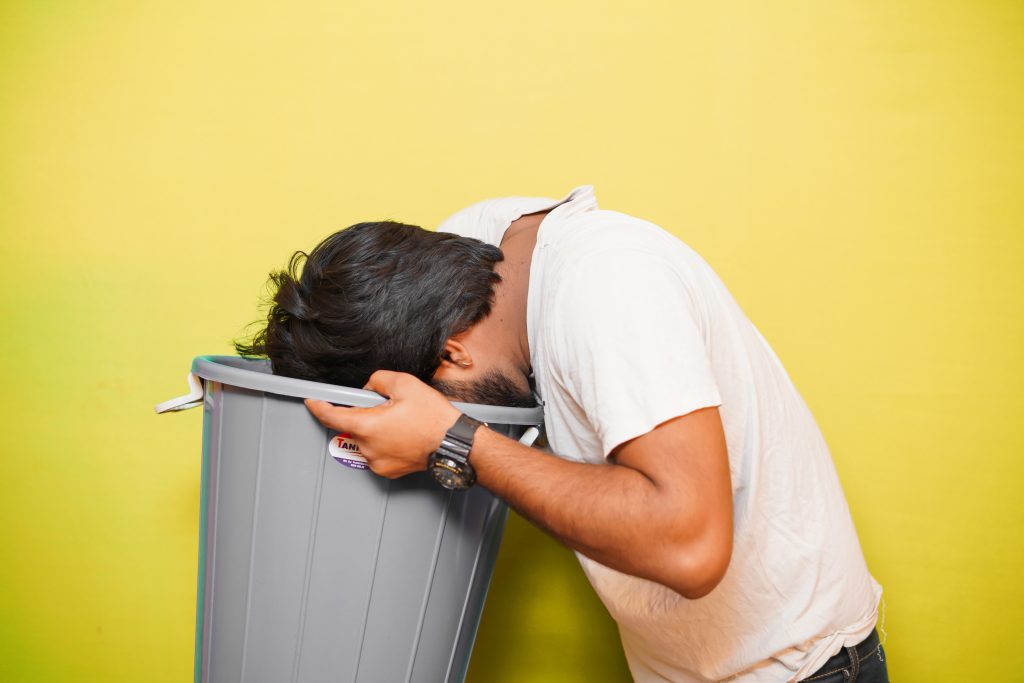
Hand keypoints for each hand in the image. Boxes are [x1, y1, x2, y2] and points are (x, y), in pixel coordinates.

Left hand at [304, 370, 461, 478]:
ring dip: (375, 429)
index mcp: (368, 426)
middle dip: (364, 413)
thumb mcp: (406, 384)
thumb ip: (378, 380)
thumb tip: (369, 388)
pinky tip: (403, 435)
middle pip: (353, 426)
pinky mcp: (388, 471)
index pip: (331, 416)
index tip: (312, 401)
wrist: (455, 444)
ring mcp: (377, 462)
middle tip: (387, 406)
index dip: (318, 406)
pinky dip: (384, 443)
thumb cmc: (434, 418)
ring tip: (401, 422)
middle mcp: (368, 448)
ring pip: (366, 439)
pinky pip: (377, 452)